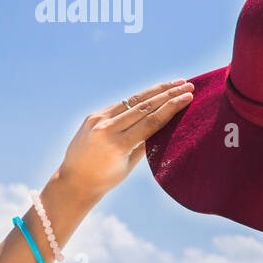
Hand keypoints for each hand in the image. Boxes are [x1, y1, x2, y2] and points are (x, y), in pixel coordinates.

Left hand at [56, 79, 193, 200]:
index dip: (171, 107)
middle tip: (188, 84)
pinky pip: (121, 104)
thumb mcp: (130, 163)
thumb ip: (147, 142)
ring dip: (156, 91)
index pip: (151, 121)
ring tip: (176, 83)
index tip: (188, 96)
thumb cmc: (107, 178)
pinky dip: (140, 98)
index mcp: (118, 144)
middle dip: (168, 94)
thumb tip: (167, 123)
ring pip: (133, 101)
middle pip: (144, 106)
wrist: (74, 180)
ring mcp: (98, 119)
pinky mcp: (94, 115)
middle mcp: (106, 128)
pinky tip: (155, 92)